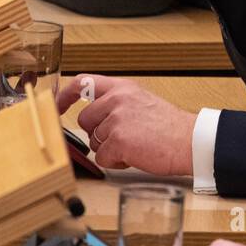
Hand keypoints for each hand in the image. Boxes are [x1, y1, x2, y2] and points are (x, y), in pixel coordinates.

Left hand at [56, 74, 194, 174]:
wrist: (189, 141)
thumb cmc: (169, 127)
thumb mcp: (140, 102)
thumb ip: (116, 103)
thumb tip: (92, 116)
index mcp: (122, 87)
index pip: (82, 82)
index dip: (64, 96)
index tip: (56, 107)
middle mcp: (117, 99)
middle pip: (84, 120)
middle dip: (98, 133)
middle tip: (121, 137)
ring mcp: (116, 120)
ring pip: (94, 141)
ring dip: (110, 149)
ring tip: (134, 145)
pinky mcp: (118, 141)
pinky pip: (102, 158)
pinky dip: (116, 162)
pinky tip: (134, 155)